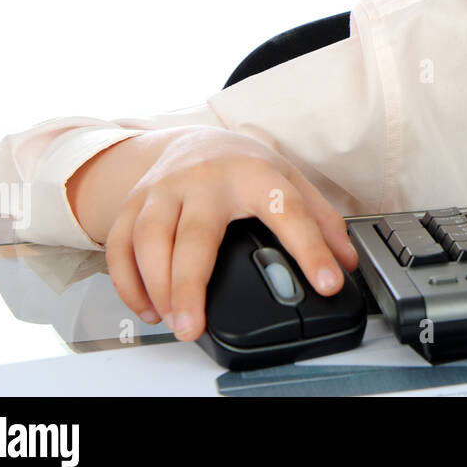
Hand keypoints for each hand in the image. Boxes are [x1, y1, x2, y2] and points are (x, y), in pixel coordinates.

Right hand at [103, 126, 359, 341]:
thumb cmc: (245, 167)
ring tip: (173, 323)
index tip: (328, 284)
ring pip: (147, 239)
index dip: (311, 249)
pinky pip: (119, 244)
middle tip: (194, 327)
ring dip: (155, 286)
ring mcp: (165, 190)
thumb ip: (322, 221)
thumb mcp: (291, 182)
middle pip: (195, 234)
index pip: (288, 211)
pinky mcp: (134, 202)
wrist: (195, 139)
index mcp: (256, 174)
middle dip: (190, 284)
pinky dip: (127, 282)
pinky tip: (148, 309)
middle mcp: (206, 179)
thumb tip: (347, 261)